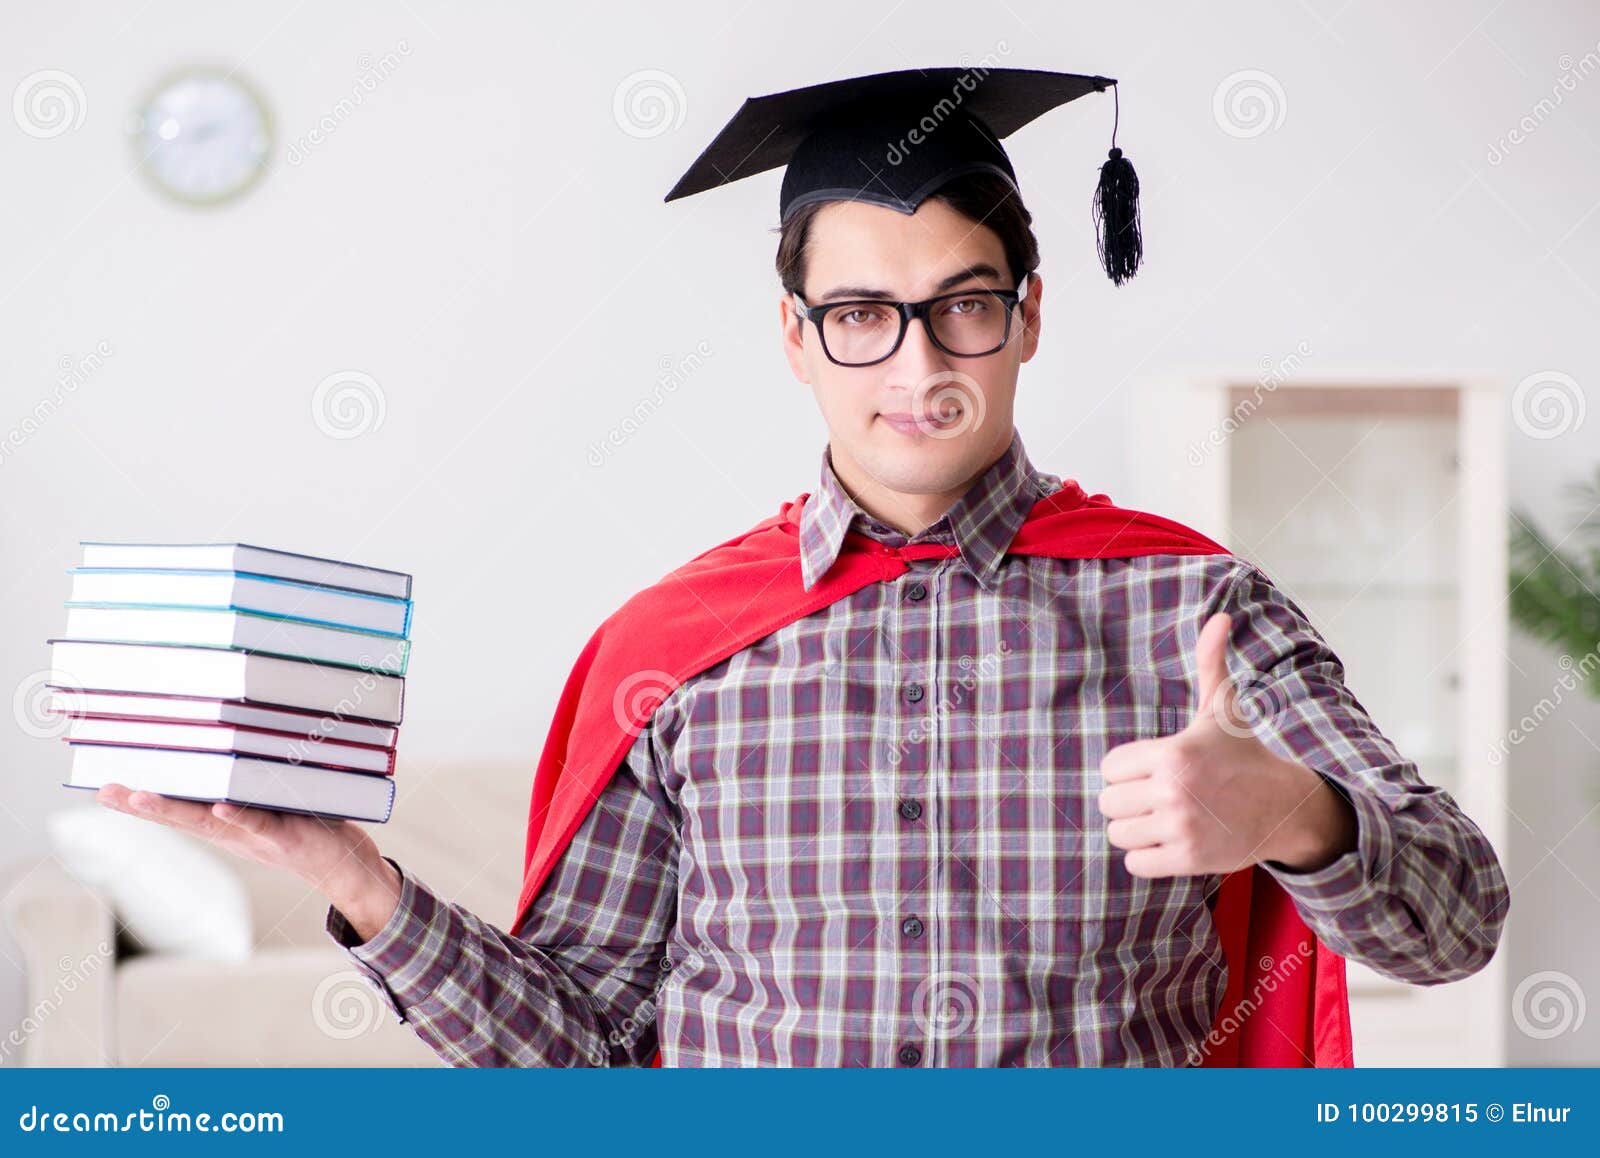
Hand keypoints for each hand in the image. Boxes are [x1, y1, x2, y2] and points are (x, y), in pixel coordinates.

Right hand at [95, 783, 401, 940]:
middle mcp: (233, 831)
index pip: (178, 807)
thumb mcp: (276, 798)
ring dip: (173, 810)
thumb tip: (236, 735)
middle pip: (180, 816)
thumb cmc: (310, 822)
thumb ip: (254, 776)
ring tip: (139, 796)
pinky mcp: (285, 836)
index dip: (142, 798)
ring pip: (208, 821)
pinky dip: (238, 815)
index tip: (103, 786)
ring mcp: (256, 835)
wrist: (348, 864)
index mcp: (227, 822)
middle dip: (141, 804)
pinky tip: (218, 807)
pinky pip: (259, 822)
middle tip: (105, 791)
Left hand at [1095, 611, 1356, 877]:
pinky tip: (1170, 840)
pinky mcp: (1188, 859)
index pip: (1109, 767)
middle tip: (1157, 796)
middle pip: (1108, 803)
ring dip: (1135, 830)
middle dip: (1128, 801)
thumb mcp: (1223, 708)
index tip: (1154, 769)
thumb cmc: (1243, 754)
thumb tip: (1221, 616)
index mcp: (1172, 752)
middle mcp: (1173, 790)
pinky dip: (1147, 857)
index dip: (1127, 769)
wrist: (1285, 806)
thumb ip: (1211, 662)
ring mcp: (1180, 827)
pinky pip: (1136, 863)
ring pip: (1118, 834)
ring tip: (1164, 818)